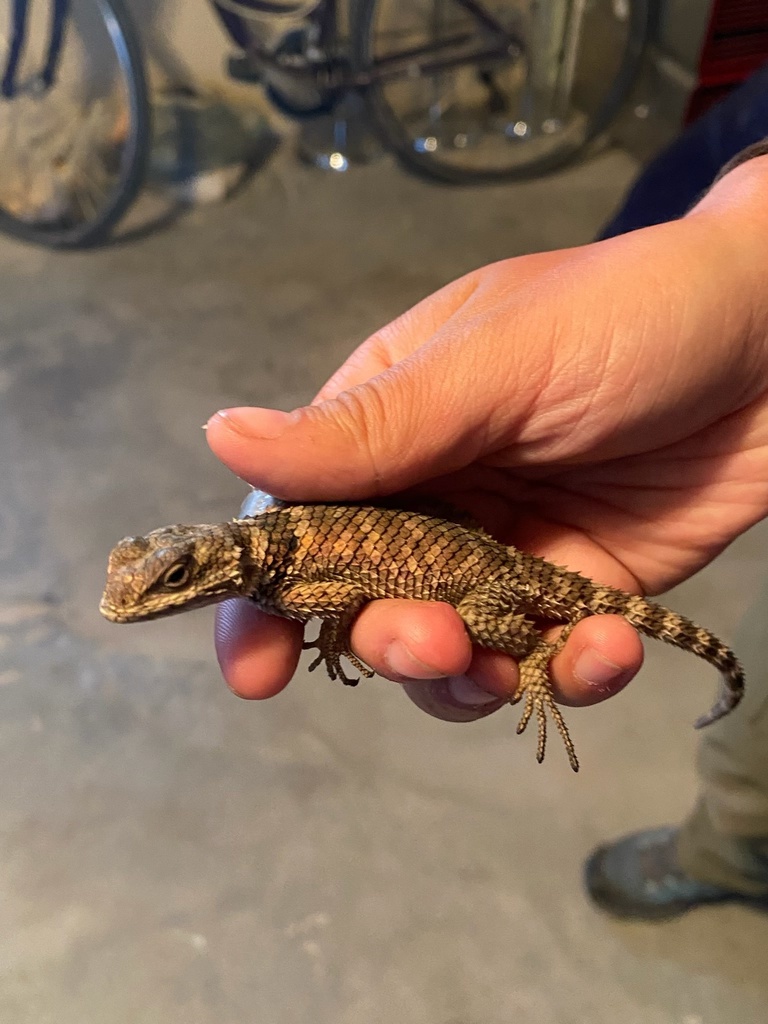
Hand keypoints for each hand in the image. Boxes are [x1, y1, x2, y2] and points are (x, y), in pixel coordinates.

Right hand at [207, 157, 767, 720]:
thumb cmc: (631, 316)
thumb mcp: (499, 361)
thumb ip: (373, 423)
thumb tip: (221, 439)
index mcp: (388, 428)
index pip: (298, 519)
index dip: (266, 597)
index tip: (255, 668)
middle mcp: (434, 497)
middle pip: (365, 602)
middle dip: (384, 643)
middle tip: (430, 645)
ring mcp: (503, 552)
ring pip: (448, 651)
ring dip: (466, 678)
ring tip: (512, 661)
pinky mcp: (578, 593)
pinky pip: (546, 661)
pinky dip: (567, 675)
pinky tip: (608, 648)